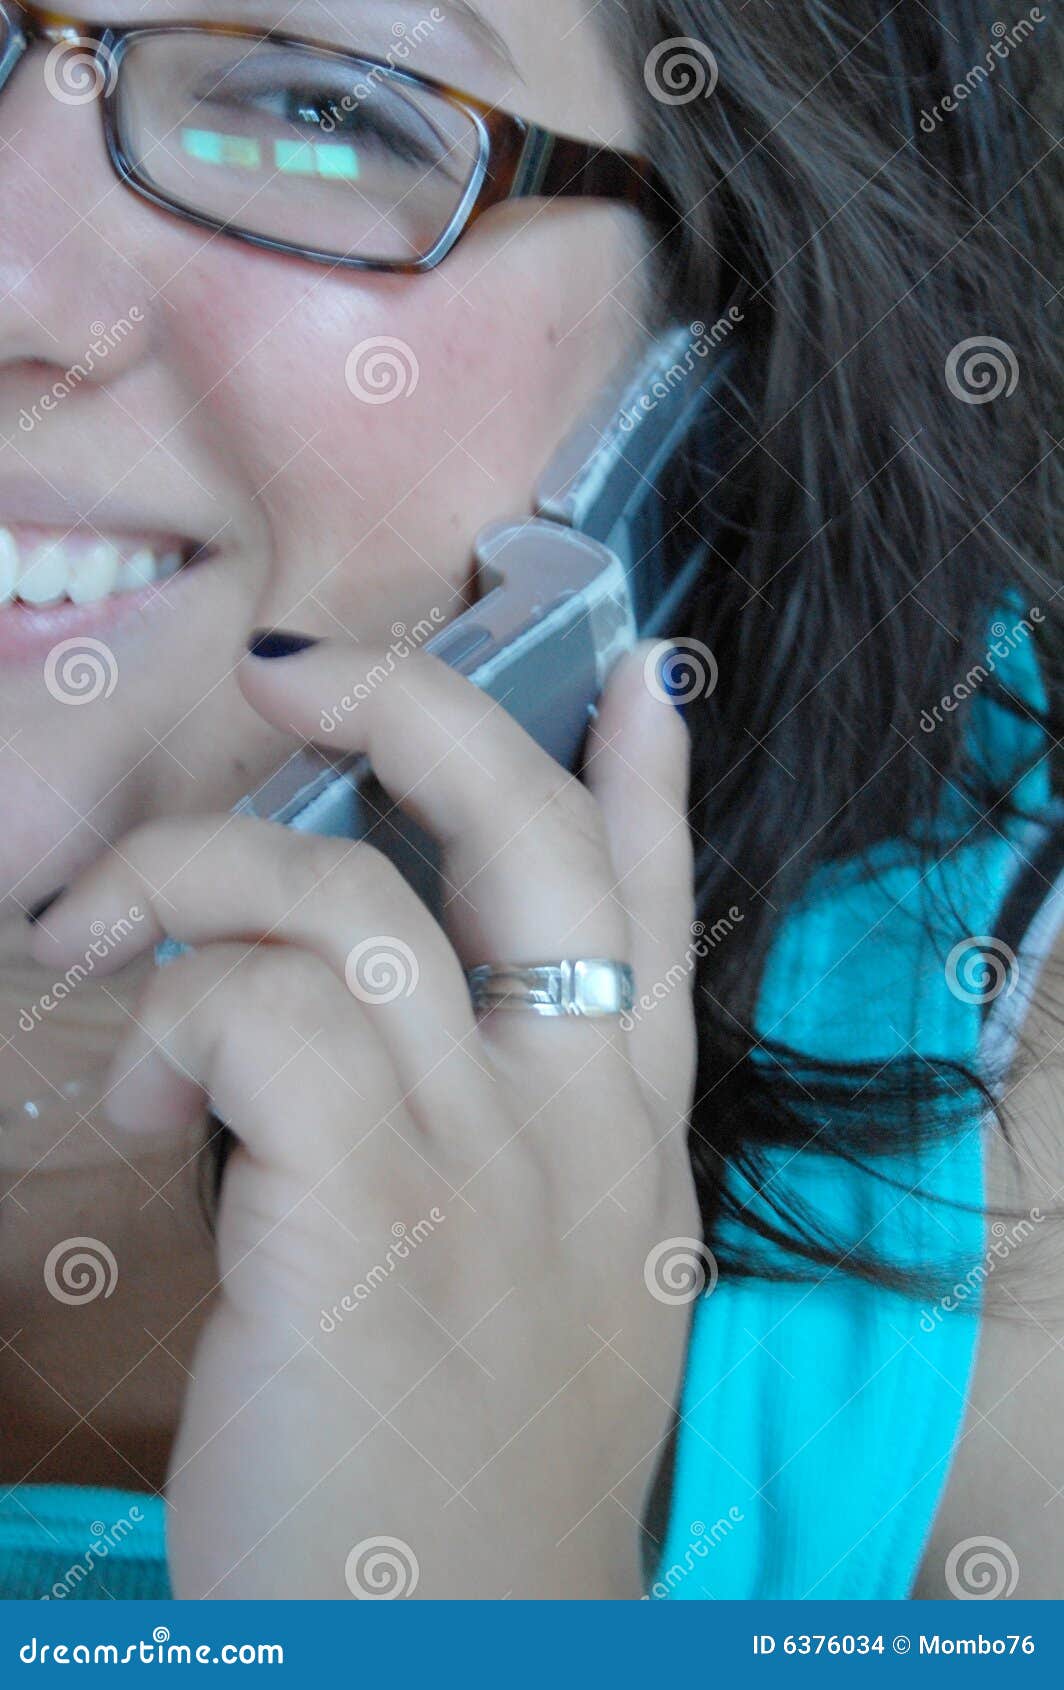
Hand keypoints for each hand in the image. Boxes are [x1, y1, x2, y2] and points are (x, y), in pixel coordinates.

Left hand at [31, 638, 698, 1599]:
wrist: (459, 1661)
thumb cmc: (469, 1479)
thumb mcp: (555, 1298)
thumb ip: (520, 1151)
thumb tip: (406, 1025)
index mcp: (630, 1146)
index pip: (657, 915)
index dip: (649, 781)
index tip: (628, 672)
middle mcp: (580, 1129)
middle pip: (527, 842)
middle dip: (414, 713)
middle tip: (297, 674)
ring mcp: (485, 1166)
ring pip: (348, 905)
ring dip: (197, 878)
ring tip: (102, 935)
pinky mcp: (369, 1220)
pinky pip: (262, 1020)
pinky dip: (172, 1017)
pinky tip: (129, 1099)